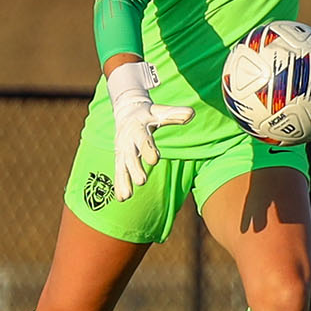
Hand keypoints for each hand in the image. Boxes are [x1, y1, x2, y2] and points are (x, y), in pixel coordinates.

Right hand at [107, 61, 192, 200]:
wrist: (126, 111)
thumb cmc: (148, 114)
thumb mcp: (160, 112)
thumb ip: (174, 114)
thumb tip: (191, 113)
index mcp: (138, 128)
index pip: (143, 139)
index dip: (148, 148)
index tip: (155, 160)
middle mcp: (128, 141)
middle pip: (130, 155)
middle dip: (135, 168)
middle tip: (142, 181)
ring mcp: (122, 151)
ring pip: (122, 167)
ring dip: (124, 181)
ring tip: (128, 196)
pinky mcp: (120, 159)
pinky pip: (119, 172)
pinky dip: (119, 184)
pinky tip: (122, 198)